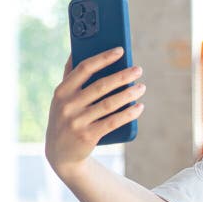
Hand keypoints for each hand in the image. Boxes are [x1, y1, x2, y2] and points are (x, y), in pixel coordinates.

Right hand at [45, 48, 144, 178]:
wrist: (60, 154)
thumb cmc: (66, 117)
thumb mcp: (62, 98)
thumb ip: (70, 75)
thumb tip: (77, 48)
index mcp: (61, 91)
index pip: (84, 68)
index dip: (103, 58)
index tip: (121, 50)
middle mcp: (67, 105)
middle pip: (101, 86)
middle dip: (122, 76)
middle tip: (138, 69)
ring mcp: (77, 121)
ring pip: (109, 104)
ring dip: (129, 94)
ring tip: (141, 87)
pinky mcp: (88, 136)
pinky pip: (112, 122)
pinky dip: (128, 114)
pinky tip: (139, 107)